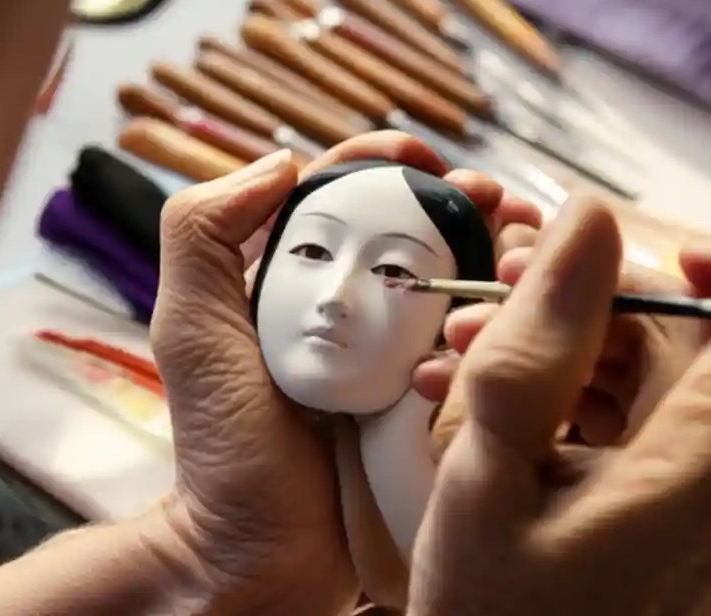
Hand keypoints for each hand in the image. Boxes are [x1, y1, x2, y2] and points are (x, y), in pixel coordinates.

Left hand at [149, 131, 540, 612]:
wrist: (259, 549)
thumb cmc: (220, 442)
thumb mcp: (190, 326)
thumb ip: (203, 233)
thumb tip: (279, 161)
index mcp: (293, 281)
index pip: (345, 197)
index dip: (386, 166)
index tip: (427, 161)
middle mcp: (350, 310)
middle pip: (416, 234)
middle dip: (462, 205)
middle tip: (497, 205)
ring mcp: (394, 356)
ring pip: (456, 286)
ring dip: (495, 255)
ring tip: (520, 248)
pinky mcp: (431, 404)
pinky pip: (476, 351)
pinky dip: (502, 324)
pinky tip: (520, 313)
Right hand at [409, 199, 710, 615]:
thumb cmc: (491, 606)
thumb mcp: (491, 467)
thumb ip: (541, 342)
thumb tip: (588, 217)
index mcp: (702, 466)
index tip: (607, 254)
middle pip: (687, 340)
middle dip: (579, 307)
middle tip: (479, 308)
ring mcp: (701, 499)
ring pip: (647, 376)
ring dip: (554, 351)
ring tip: (457, 359)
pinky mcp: (670, 512)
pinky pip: (630, 423)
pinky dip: (561, 399)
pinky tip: (478, 400)